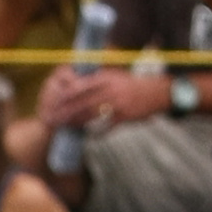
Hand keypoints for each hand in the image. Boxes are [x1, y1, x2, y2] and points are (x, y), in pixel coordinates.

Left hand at [42, 69, 165, 128]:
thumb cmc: (132, 84)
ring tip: (65, 126)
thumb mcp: (115, 76)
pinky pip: (105, 126)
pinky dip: (95, 131)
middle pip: (82, 102)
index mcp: (106, 78)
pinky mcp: (124, 117)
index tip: (54, 101)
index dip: (66, 95)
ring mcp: (117, 105)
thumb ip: (97, 79)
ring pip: (91, 115)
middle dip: (66, 111)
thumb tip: (77, 83)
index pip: (80, 86)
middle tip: (53, 117)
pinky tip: (87, 135)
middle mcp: (110, 91)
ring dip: (76, 122)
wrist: (157, 92)